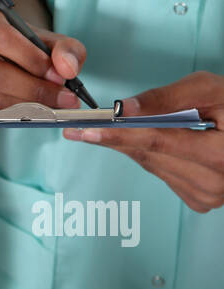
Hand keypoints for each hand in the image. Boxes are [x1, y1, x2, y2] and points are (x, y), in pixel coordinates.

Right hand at [0, 4, 87, 111]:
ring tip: (54, 106)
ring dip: (28, 107)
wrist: (7, 55)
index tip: (58, 75)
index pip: (0, 38)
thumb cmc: (26, 45)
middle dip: (34, 89)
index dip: (31, 59)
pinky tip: (33, 110)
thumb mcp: (50, 40)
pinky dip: (14, 116)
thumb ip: (66, 49)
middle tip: (63, 98)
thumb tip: (67, 69)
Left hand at [63, 72, 223, 211]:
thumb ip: (167, 98)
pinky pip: (161, 173)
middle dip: (113, 138)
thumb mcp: (210, 89)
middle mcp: (214, 184)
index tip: (87, 128)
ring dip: (128, 145)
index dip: (119, 133)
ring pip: (151, 165)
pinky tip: (138, 140)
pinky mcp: (200, 199)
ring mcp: (207, 195)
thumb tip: (125, 109)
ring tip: (102, 129)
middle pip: (150, 156)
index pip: (157, 141)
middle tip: (78, 127)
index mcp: (221, 155)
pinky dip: (148, 155)